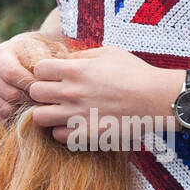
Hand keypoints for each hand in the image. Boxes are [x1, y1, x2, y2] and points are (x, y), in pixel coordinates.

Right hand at [0, 31, 52, 123]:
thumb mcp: (41, 50)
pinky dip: (16, 120)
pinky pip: (1, 119)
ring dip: (24, 111)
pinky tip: (29, 113)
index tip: (47, 87)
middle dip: (30, 99)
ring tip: (39, 107)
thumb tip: (52, 80)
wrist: (23, 57)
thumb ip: (45, 63)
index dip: (30, 84)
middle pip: (8, 93)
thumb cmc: (36, 54)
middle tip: (46, 101)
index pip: (11, 73)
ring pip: (5, 109)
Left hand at [26, 44, 175, 144]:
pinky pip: (58, 136)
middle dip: (41, 92)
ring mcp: (77, 115)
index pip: (38, 70)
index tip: (54, 75)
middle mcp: (71, 92)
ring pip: (39, 117)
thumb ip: (81, 55)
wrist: (155, 99)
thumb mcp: (107, 53)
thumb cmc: (134, 72)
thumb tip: (64, 58)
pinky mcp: (87, 134)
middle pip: (34, 93)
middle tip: (54, 94)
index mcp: (75, 69)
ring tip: (59, 111)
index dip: (44, 72)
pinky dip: (62, 131)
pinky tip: (73, 125)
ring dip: (46, 113)